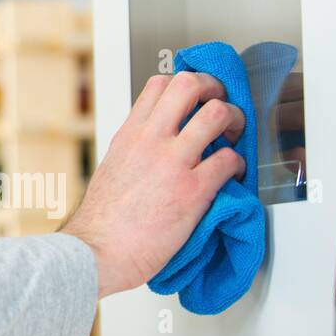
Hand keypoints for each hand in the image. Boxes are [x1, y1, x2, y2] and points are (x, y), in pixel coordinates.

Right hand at [60, 72, 245, 299]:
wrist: (96, 251)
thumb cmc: (103, 221)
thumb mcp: (113, 169)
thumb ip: (136, 150)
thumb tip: (157, 148)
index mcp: (129, 134)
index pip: (160, 84)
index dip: (185, 84)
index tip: (197, 98)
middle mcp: (150, 140)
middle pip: (190, 84)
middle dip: (215, 90)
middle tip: (221, 108)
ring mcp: (172, 162)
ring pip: (218, 113)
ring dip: (235, 122)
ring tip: (234, 137)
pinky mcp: (193, 190)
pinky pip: (230, 159)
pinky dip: (239, 164)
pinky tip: (232, 175)